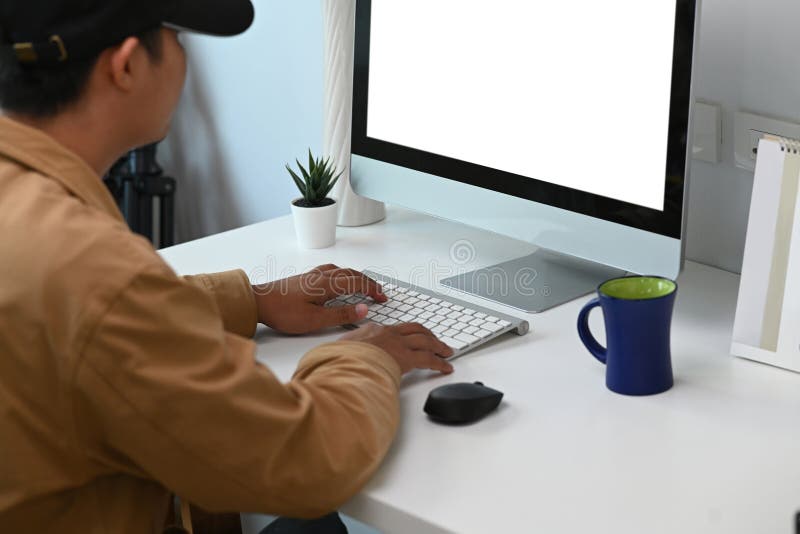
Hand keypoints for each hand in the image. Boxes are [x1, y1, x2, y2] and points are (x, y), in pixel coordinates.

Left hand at [252, 264, 387, 333]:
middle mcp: (322, 276)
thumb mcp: (315, 320)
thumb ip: (341, 314)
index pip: (358, 283)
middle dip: (368, 282)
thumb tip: (364, 309)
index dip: (372, 290)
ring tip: (364, 285)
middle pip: (352, 274)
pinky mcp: (305, 278)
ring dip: (357, 277)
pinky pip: (331, 270)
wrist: (257, 302)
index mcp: (327, 285)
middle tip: (379, 292)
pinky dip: (343, 274)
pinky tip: (339, 279)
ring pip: (342, 270)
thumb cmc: (283, 312)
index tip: (382, 298)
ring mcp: (313, 275)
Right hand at [340, 322, 454, 374]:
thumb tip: (338, 357)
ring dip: (438, 346)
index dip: (406, 335)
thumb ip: (344, 351)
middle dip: (428, 335)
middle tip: (436, 341)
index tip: (410, 340)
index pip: (395, 330)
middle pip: (415, 330)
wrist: (341, 361)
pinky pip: (429, 359)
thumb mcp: (337, 351)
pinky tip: (446, 367)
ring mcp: (398, 344)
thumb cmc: (337, 359)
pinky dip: (440, 363)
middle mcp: (388, 333)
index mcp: (372, 330)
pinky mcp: (406, 357)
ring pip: (426, 341)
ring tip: (446, 352)